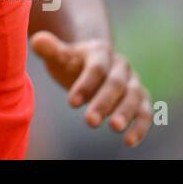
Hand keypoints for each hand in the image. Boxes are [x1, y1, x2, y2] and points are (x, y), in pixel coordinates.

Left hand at [30, 31, 152, 146]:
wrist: (89, 64)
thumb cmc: (71, 62)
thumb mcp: (59, 55)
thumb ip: (50, 49)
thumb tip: (37, 41)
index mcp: (101, 51)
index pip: (95, 68)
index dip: (85, 85)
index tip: (71, 104)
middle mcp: (121, 66)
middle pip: (115, 83)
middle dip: (103, 103)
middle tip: (90, 122)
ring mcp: (133, 82)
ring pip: (134, 97)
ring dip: (126, 113)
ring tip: (115, 128)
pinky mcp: (141, 99)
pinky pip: (146, 113)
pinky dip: (141, 127)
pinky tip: (130, 142)